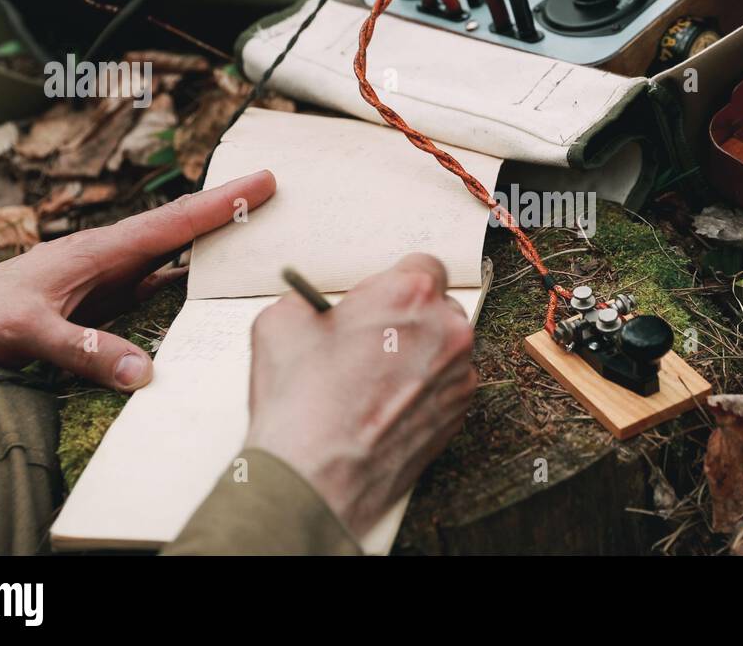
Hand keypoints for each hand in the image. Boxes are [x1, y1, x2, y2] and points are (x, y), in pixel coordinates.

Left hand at [0, 171, 276, 389]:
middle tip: (284, 198)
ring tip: (266, 243)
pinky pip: (162, 291)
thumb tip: (144, 373)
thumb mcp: (27, 334)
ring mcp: (114, 281)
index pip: (174, 222)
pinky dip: (194, 287)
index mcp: (101, 250)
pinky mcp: (109, 305)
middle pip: (186, 232)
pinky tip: (217, 295)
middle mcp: (114, 259)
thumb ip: (83, 350)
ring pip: (178, 259)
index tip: (265, 180)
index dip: (222, 203)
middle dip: (233, 213)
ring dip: (218, 250)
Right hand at [246, 253, 476, 539]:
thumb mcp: (282, 321)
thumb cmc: (302, 404)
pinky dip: (422, 392)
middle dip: (408, 319)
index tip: (380, 299)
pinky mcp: (459, 414)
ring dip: (418, 356)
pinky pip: (446, 388)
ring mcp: (459, 376)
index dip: (396, 282)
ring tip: (373, 380)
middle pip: (438, 308)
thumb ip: (313, 301)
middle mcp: (447, 330)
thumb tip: (319, 309)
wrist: (314, 477)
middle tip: (371, 340)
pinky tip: (384, 406)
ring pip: (444, 350)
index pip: (423, 266)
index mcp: (410, 294)